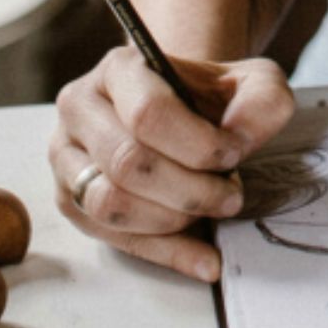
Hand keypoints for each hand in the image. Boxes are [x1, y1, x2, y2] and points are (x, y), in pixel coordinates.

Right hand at [49, 47, 293, 281]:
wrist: (183, 112)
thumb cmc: (212, 97)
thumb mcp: (252, 82)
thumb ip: (261, 101)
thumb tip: (239, 139)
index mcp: (120, 68)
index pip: (148, 113)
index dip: (197, 144)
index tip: (234, 155)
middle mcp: (81, 108)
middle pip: (126, 163)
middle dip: (189, 189)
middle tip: (230, 196)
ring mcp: (67, 157)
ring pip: (109, 204)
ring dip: (172, 220)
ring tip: (214, 212)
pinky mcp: (70, 201)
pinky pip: (111, 238)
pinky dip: (164, 253)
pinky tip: (204, 258)